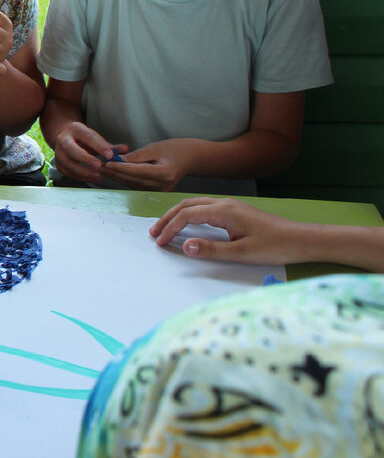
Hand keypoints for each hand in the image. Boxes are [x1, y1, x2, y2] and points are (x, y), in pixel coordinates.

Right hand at [51, 121, 124, 184]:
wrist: (64, 136)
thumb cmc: (83, 138)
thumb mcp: (95, 138)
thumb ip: (109, 146)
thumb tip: (125, 149)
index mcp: (75, 129)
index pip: (87, 137)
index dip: (99, 146)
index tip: (110, 155)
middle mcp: (64, 140)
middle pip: (72, 149)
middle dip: (86, 159)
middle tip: (99, 166)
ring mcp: (59, 152)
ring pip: (68, 163)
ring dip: (83, 171)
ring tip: (99, 176)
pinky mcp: (58, 163)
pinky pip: (67, 172)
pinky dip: (79, 177)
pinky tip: (91, 178)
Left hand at [101, 139, 193, 191]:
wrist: (190, 158)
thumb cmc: (174, 149)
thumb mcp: (155, 148)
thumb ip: (137, 156)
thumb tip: (118, 160)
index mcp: (165, 173)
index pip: (138, 171)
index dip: (121, 168)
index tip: (107, 163)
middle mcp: (163, 185)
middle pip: (133, 180)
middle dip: (116, 172)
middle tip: (100, 165)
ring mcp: (160, 191)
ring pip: (133, 184)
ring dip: (118, 177)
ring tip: (104, 168)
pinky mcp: (156, 192)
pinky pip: (137, 186)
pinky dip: (125, 179)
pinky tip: (114, 173)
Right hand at [150, 197, 304, 264]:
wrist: (302, 239)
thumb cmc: (275, 246)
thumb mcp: (242, 253)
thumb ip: (211, 250)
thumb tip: (185, 246)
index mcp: (224, 211)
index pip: (187, 215)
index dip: (170, 228)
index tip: (160, 242)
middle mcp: (225, 204)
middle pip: (187, 205)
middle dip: (167, 218)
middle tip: (154, 233)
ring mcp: (231, 206)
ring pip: (195, 204)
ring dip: (177, 215)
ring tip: (165, 228)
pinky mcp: (236, 211)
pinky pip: (205, 208)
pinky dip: (189, 214)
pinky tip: (189, 224)